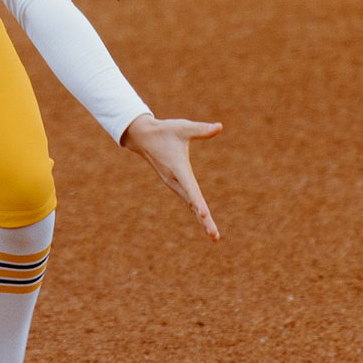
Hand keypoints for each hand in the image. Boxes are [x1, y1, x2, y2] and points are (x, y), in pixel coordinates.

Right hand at [120, 114, 223, 240]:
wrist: (142, 137)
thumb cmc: (165, 130)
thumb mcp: (183, 127)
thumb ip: (201, 129)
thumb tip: (220, 126)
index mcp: (178, 169)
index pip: (190, 188)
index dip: (197, 201)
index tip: (204, 215)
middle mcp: (175, 180)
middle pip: (192, 203)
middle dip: (204, 220)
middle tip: (215, 236)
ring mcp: (173, 184)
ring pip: (190, 204)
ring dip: (202, 220)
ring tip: (214, 235)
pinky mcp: (174, 184)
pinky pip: (188, 200)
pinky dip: (196, 211)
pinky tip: (204, 220)